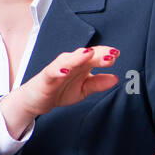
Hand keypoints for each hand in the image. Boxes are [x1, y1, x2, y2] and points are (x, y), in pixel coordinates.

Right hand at [0, 45, 119, 137]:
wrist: (37, 100)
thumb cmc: (61, 90)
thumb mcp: (84, 90)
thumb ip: (99, 84)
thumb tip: (116, 78)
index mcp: (82, 65)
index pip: (96, 55)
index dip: (106, 54)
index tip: (117, 54)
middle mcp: (71, 63)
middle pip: (85, 55)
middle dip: (98, 54)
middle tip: (111, 55)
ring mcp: (58, 68)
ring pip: (69, 59)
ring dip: (79, 57)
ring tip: (89, 54)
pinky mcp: (47, 77)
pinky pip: (53, 72)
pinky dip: (59, 70)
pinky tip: (65, 71)